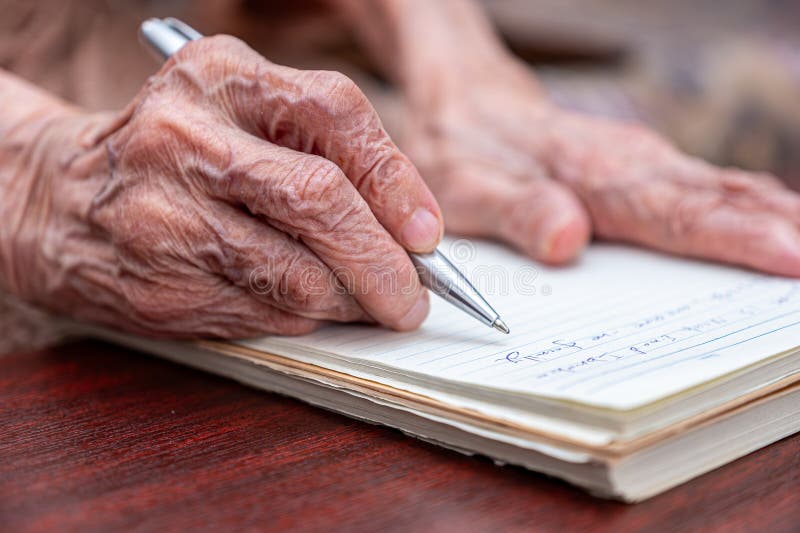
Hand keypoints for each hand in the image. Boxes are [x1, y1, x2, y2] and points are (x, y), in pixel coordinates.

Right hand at [2, 36, 443, 337]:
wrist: (55, 199)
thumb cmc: (171, 156)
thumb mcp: (237, 115)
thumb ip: (321, 153)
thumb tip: (411, 229)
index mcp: (220, 76)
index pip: (335, 115)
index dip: (396, 180)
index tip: (427, 234)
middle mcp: (186, 136)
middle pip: (320, 200)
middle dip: (384, 263)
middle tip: (413, 297)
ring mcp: (164, 212)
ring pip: (296, 273)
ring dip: (350, 301)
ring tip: (367, 303)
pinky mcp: (157, 279)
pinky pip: (263, 312)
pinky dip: (305, 319)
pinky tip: (307, 308)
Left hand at [400, 55, 799, 275]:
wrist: (463, 103)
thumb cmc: (464, 151)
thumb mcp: (468, 188)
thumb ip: (516, 212)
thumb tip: (568, 238)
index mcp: (592, 175)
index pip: (673, 212)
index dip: (733, 238)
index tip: (788, 258)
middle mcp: (628, 164)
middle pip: (714, 198)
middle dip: (774, 230)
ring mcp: (640, 163)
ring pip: (719, 188)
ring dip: (771, 217)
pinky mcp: (640, 169)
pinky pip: (704, 188)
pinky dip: (744, 209)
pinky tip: (772, 222)